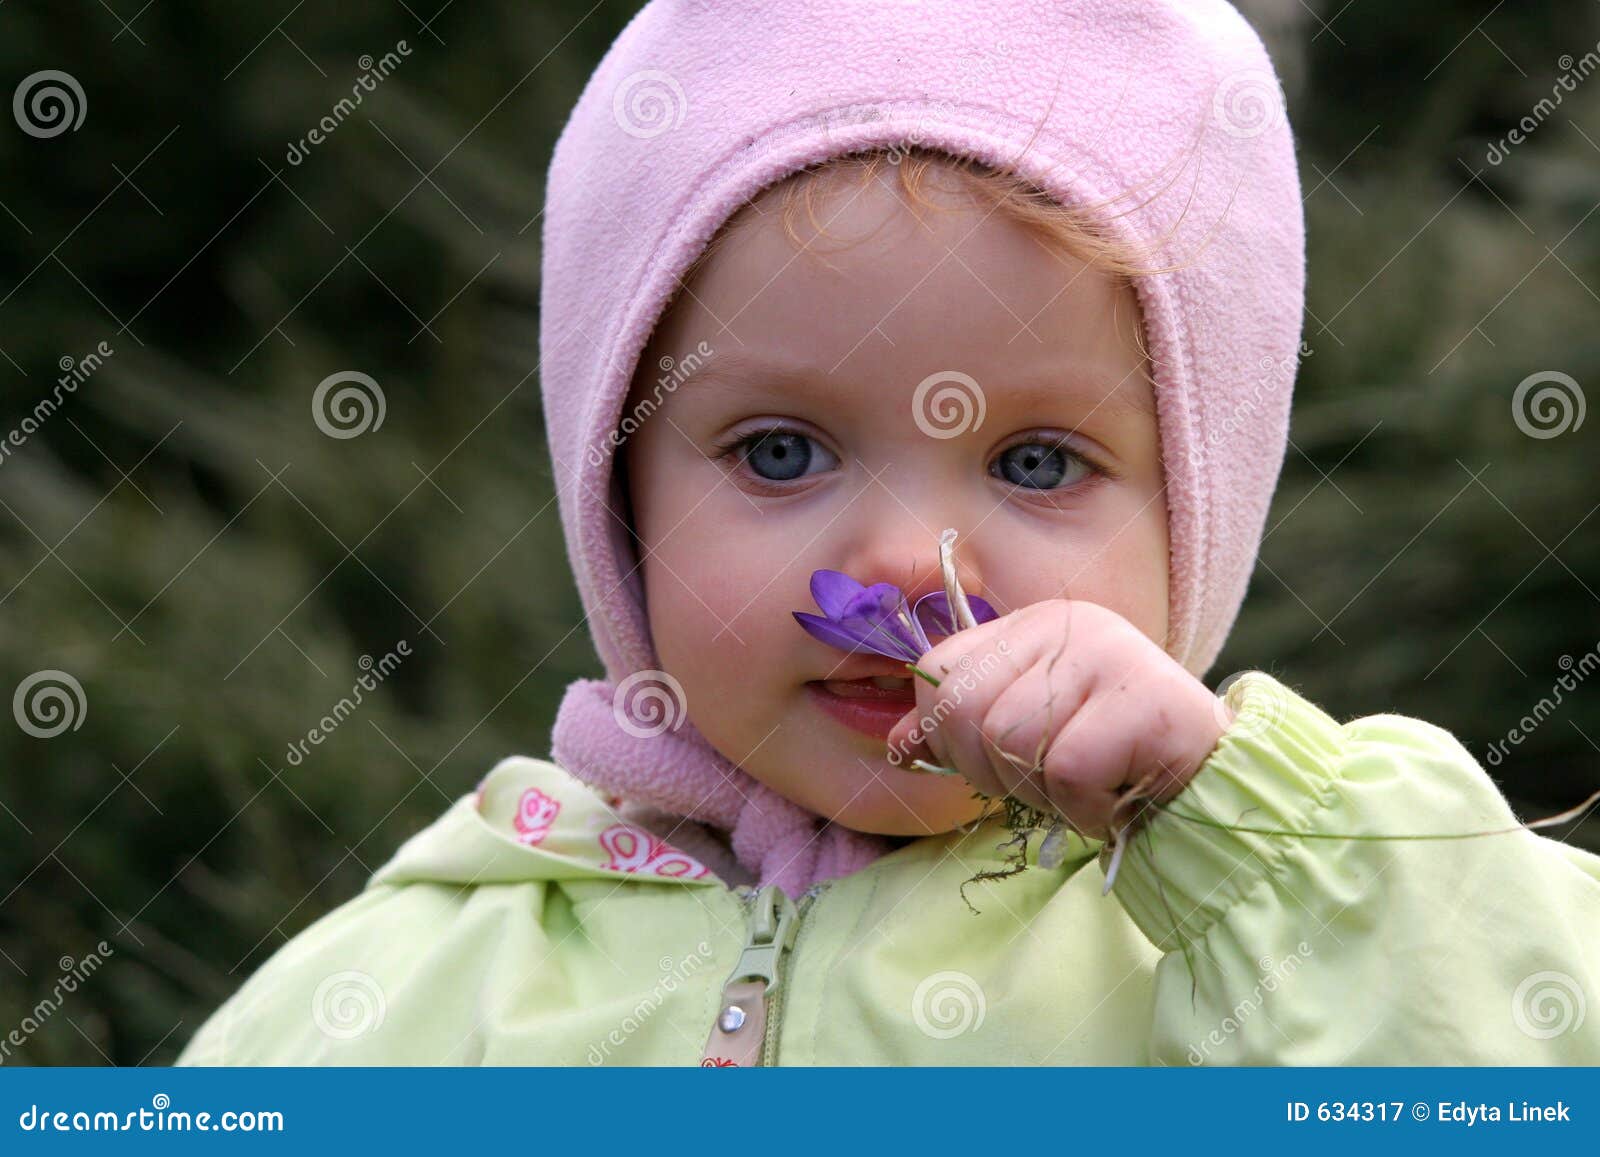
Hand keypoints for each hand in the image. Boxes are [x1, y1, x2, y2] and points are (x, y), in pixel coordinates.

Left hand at [884, 599, 1231, 841]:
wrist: (1210, 786)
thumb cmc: (1110, 762)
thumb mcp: (1025, 735)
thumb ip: (961, 728)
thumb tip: (895, 742)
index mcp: (1034, 624)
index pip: (939, 671)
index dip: (946, 732)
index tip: (992, 759)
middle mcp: (1070, 625)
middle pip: (965, 709)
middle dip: (993, 770)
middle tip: (1046, 780)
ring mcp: (1110, 656)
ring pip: (1011, 741)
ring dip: (1042, 792)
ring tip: (1086, 786)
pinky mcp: (1145, 702)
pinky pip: (1066, 770)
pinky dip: (1082, 806)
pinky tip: (1114, 795)